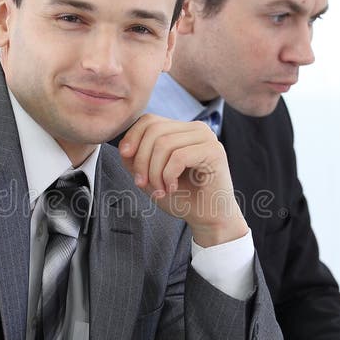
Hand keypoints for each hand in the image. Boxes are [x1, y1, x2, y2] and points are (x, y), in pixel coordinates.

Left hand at [118, 115, 247, 245]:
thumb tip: (125, 147)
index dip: (132, 137)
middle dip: (142, 160)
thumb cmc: (182, 197)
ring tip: (160, 190)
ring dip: (155, 172)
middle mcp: (196, 128)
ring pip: (164, 144)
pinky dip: (168, 176)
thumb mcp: (150, 176)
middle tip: (142, 184)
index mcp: (182, 129)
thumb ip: (136, 159)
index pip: (149, 120)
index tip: (126, 158)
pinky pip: (178, 157)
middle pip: (154, 131)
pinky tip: (172, 188)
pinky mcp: (214, 151)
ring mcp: (207, 138)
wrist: (208, 218)